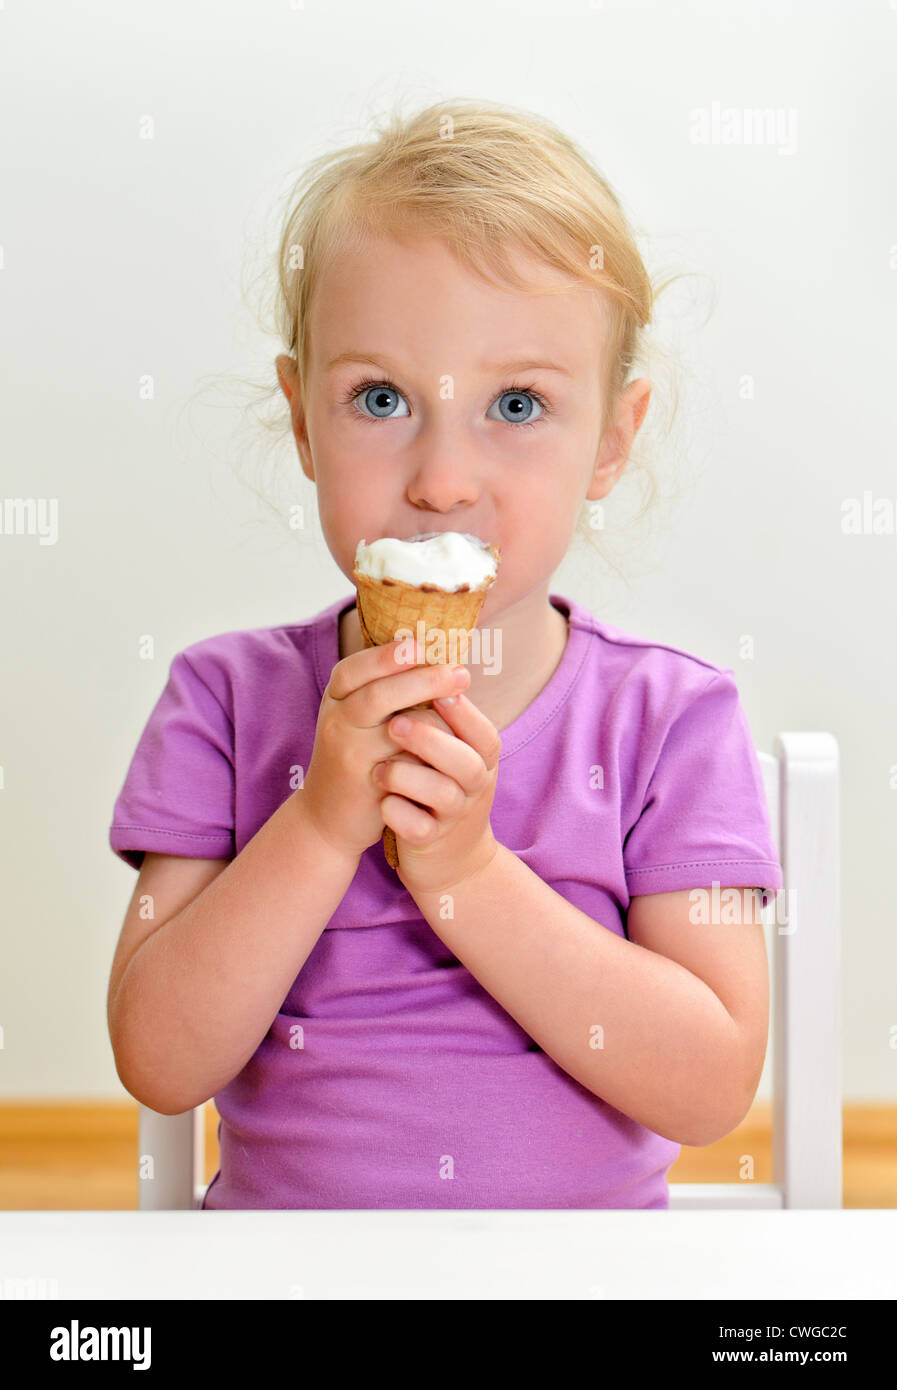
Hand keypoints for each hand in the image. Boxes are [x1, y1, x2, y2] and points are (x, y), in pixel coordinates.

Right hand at [299, 638, 470, 859]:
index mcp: (336, 698)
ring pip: (395, 728)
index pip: (354, 669)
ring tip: (463, 701)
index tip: (421, 644)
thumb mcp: (355, 718)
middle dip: (421, 679)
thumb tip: (433, 652)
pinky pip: (407, 760)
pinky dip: (432, 746)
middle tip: (459, 671)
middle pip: (377, 695)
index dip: (386, 656)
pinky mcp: (369, 782)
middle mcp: (338, 722)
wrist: (326, 816)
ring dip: (434, 713)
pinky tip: (456, 737)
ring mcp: (351, 754)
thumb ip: (384, 690)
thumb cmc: (353, 756)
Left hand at [374, 690, 501, 897]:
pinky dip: (397, 815)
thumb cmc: (441, 783)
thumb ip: (442, 711)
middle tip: (394, 722)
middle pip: (466, 762)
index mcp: (481, 757)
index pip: (482, 731)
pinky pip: (417, 829)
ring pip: (441, 795)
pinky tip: (380, 804)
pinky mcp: (431, 843)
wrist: (450, 856)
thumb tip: (419, 649)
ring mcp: (454, 817)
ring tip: (380, 768)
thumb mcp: (453, 748)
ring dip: (407, 777)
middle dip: (430, 739)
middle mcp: (475, 786)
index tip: (431, 689)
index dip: (459, 709)